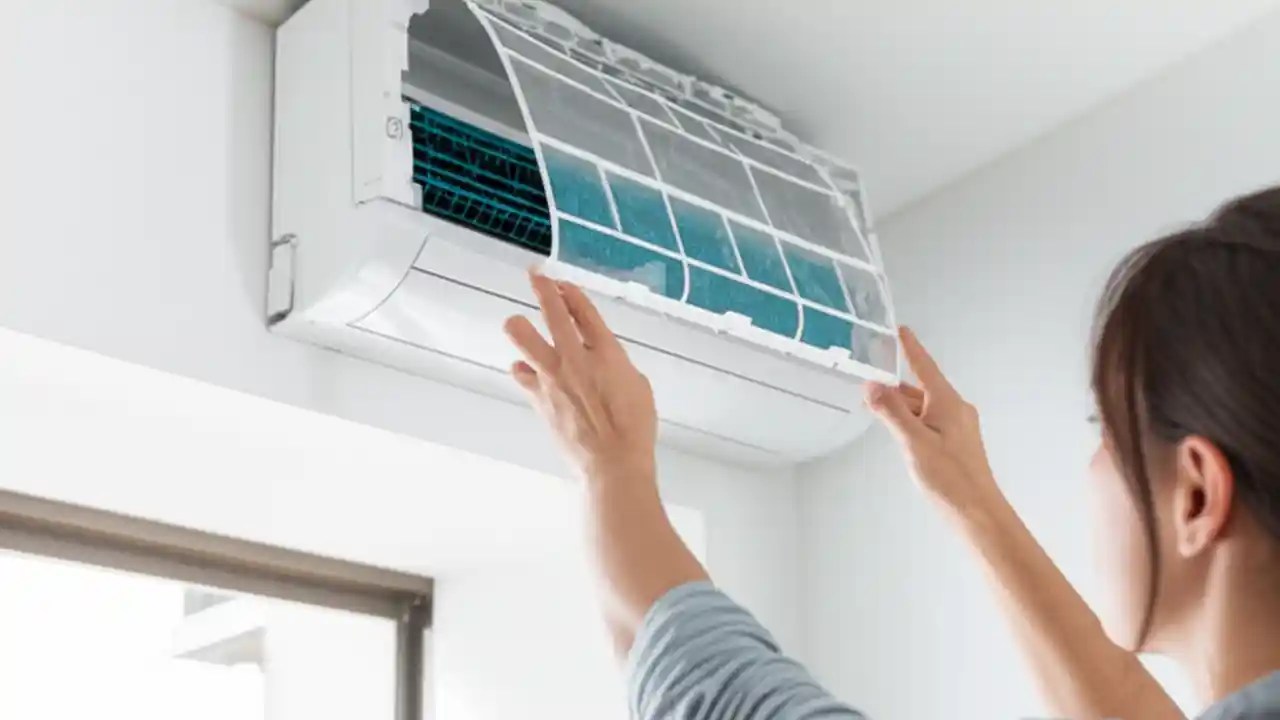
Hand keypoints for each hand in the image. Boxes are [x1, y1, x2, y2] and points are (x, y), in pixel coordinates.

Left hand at [504, 271, 657, 482]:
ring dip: (518, 326)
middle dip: (542, 288)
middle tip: (535, 276)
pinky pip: (521, 374)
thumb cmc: (634, 428)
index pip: (584, 311)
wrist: (612, 462)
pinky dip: (522, 370)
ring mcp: (553, 376)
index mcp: (607, 352)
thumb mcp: (637, 387)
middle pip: (552, 311)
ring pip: (522, 335)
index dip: (570, 293)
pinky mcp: (539, 397)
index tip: (561, 282)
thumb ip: (615, 367)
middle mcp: (576, 357)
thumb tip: (600, 364)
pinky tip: (524, 369)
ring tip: (518, 324)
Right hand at [864, 327, 1002, 517]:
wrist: (977, 513)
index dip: (912, 348)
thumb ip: (891, 412)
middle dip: (898, 382)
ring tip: (876, 402)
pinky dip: (911, 419)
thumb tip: (872, 385)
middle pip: (922, 388)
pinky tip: (898, 428)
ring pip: (924, 407)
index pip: (925, 367)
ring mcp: (957, 428)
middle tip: (872, 374)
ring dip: (902, 404)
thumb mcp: (913, 442)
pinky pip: (929, 422)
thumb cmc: (949, 477)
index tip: (901, 330)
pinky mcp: (955, 445)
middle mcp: (955, 411)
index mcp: (948, 403)